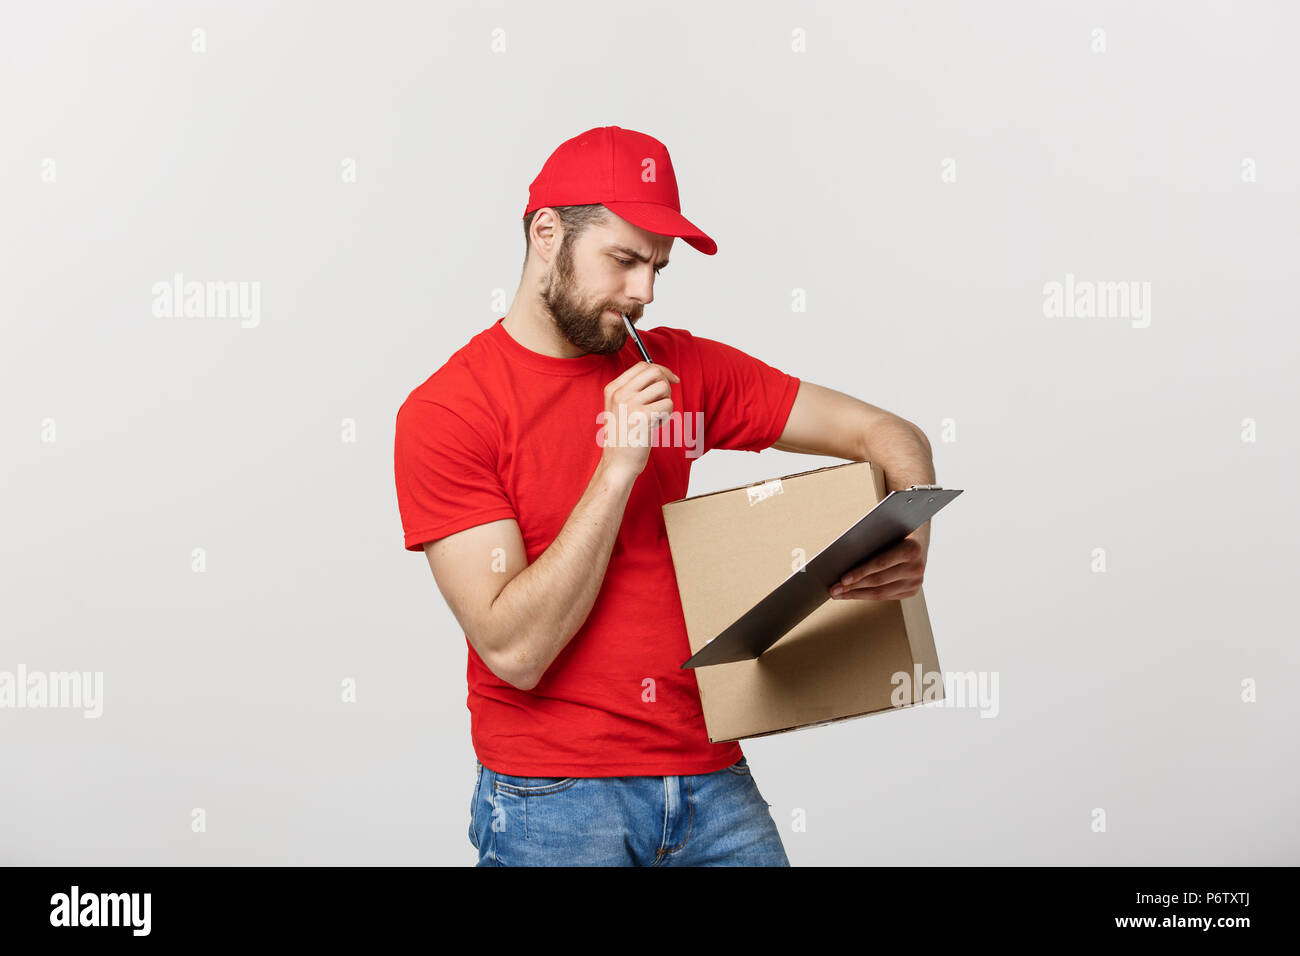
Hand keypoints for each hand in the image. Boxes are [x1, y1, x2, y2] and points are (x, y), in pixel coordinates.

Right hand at [598, 361, 679, 477]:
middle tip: (665, 398)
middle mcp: (619, 394)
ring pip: (663, 388)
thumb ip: (635, 390)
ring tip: (656, 416)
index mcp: (613, 389)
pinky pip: (668, 405)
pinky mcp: (643, 416)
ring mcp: (630, 404)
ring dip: (666, 401)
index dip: (661, 369)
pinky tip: (656, 426)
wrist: (617, 463)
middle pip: (654, 372)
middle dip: (667, 383)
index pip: (641, 366)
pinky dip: (667, 416)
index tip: (671, 379)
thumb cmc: (624, 438)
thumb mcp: (620, 408)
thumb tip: (662, 374)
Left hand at [829, 522, 929, 600]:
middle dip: (853, 587)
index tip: (842, 579)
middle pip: (879, 581)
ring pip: (881, 593)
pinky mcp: (912, 590)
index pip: (881, 564)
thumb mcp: (884, 530)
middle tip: (834, 589)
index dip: (860, 573)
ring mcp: (916, 581)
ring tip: (839, 594)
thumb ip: (869, 542)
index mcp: (912, 549)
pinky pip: (885, 596)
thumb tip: (842, 559)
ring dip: (857, 594)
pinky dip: (867, 596)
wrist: (918, 537)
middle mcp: (917, 567)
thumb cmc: (895, 530)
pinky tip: (852, 594)